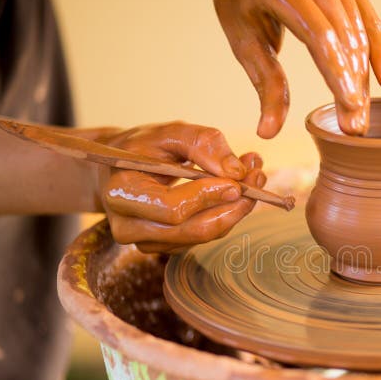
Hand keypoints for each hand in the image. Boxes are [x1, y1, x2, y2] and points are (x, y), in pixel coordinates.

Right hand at [97, 121, 265, 252]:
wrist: (122, 167)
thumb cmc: (145, 147)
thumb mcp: (170, 132)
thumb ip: (202, 143)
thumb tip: (237, 172)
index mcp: (122, 193)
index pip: (172, 209)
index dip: (208, 197)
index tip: (237, 181)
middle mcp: (128, 226)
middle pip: (193, 230)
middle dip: (232, 207)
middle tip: (258, 179)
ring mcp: (147, 242)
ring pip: (204, 236)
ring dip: (235, 209)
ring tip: (253, 177)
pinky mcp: (166, 247)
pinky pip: (205, 236)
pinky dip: (227, 214)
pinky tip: (237, 190)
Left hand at [210, 0, 380, 137]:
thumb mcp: (243, 35)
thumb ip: (265, 81)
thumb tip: (268, 132)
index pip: (319, 34)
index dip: (338, 72)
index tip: (351, 105)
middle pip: (345, 38)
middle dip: (353, 85)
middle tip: (355, 128)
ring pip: (359, 33)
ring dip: (363, 78)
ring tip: (360, 116)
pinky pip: (369, 18)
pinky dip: (380, 50)